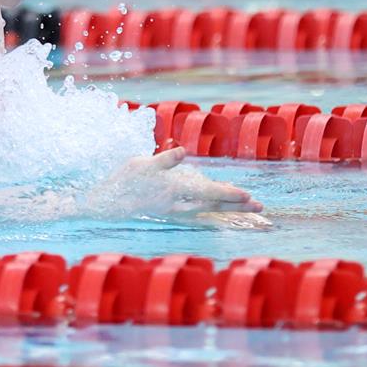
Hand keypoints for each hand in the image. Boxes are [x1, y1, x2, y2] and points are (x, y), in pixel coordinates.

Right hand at [103, 150, 265, 222]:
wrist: (107, 204)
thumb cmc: (124, 181)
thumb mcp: (142, 163)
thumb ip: (165, 160)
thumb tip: (182, 151)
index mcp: (173, 189)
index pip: (207, 193)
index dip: (228, 194)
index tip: (247, 195)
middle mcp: (178, 204)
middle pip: (213, 205)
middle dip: (237, 205)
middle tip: (259, 206)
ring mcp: (174, 212)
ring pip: (207, 211)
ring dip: (228, 209)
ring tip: (246, 207)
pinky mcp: (170, 214)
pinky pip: (197, 214)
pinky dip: (212, 213)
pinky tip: (220, 213)